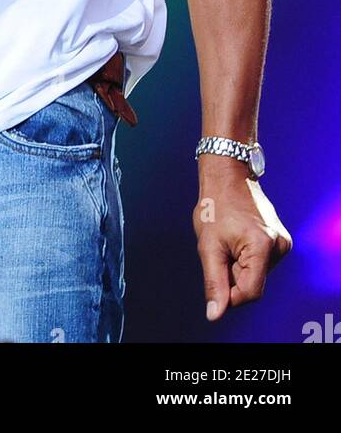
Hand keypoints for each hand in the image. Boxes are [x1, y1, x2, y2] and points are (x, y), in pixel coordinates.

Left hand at [194, 165, 291, 320]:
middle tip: (221, 248)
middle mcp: (278, 246)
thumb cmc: (215, 206)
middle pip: (253, 283)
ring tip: (229, 240)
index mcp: (262, 246)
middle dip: (233, 274)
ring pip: (256, 274)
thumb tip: (215, 314)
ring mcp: (282, 243)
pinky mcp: (280, 241)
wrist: (228, 177)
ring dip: (239, 265)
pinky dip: (246, 258)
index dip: (230, 294)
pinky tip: (238, 238)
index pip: (250, 292)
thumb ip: (214, 282)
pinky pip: (260, 263)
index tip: (216, 276)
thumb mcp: (208, 246)